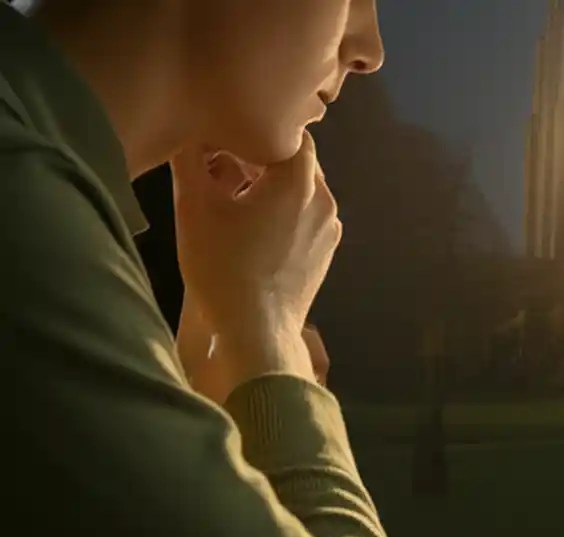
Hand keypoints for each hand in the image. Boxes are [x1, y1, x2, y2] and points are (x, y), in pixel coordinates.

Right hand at [172, 132, 340, 390]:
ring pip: (302, 190)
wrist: (256, 330)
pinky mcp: (326, 251)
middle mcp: (325, 199)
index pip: (289, 132)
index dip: (257, 132)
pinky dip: (284, 213)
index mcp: (299, 180)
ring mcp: (330, 228)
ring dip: (272, 188)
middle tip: (224, 172)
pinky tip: (253, 232)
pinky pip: (306, 217)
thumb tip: (186, 132)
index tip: (227, 143)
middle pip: (297, 161)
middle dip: (262, 161)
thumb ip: (189, 159)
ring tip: (235, 204)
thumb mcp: (194, 207)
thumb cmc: (223, 266)